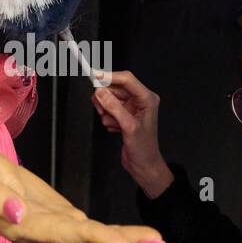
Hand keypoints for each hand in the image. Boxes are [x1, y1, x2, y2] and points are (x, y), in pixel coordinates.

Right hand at [0, 149, 163, 242]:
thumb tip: (16, 213)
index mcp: (29, 227)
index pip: (67, 234)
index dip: (96, 240)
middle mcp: (47, 236)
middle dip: (124, 241)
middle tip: (156, 241)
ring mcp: (57, 231)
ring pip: (95, 241)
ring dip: (127, 241)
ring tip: (158, 241)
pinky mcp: (64, 222)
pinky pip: (94, 233)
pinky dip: (118, 236)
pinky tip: (139, 238)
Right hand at [90, 70, 173, 197]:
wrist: (143, 165)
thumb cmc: (144, 148)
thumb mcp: (129, 127)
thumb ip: (114, 107)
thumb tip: (101, 92)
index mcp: (147, 98)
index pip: (126, 79)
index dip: (109, 77)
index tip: (94, 77)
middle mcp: (139, 100)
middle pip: (114, 88)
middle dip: (105, 100)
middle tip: (102, 110)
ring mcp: (130, 108)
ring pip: (109, 99)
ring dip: (107, 112)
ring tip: (115, 125)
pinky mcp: (123, 115)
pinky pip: (108, 109)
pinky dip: (108, 119)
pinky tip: (116, 129)